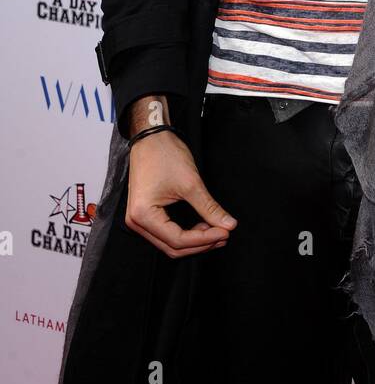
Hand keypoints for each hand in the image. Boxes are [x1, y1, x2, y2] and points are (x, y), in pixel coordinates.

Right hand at [125, 129, 236, 257]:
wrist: (151, 137)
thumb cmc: (164, 154)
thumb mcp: (191, 183)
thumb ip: (209, 208)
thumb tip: (228, 225)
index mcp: (143, 215)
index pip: (177, 239)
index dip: (204, 239)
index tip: (225, 233)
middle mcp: (136, 221)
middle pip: (172, 246)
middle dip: (200, 243)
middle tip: (224, 234)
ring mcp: (138, 219)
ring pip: (169, 242)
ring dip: (193, 240)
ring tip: (216, 231)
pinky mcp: (145, 214)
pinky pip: (165, 233)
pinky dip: (185, 233)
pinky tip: (202, 226)